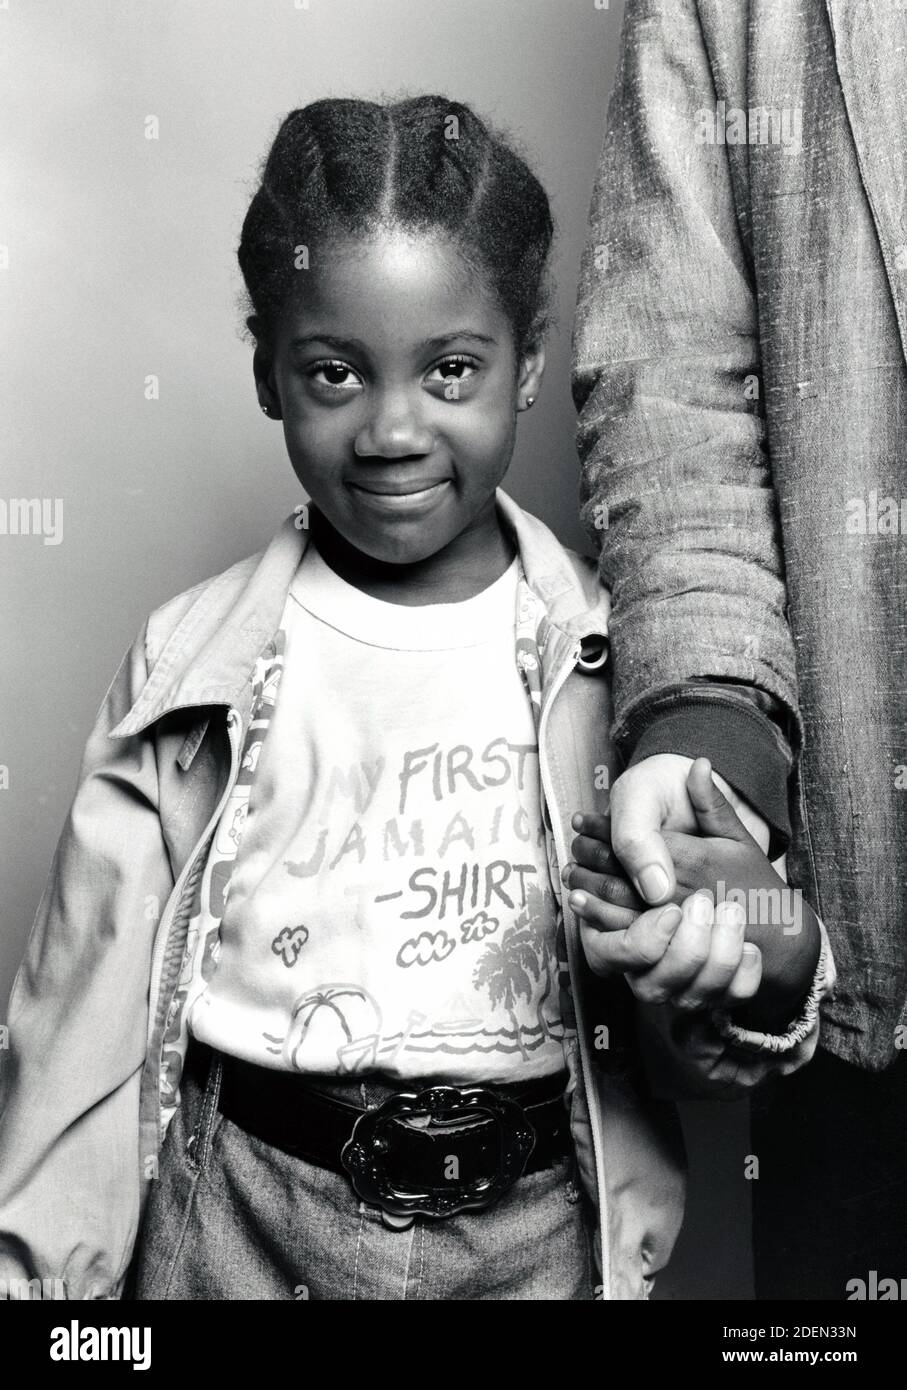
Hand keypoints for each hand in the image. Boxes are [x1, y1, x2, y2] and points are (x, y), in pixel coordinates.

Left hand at [566, 759, 819, 1029]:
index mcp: (695, 860)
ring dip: (591, 892)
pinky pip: (632, 937)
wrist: (777, 936)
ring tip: (569, 877)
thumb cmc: (754, 882)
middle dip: (592, 860)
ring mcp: (675, 925)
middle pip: (623, 875)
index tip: (580, 821)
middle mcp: (681, 894)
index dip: (604, 831)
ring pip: (622, 908)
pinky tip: (584, 911)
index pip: (638, 842)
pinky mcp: (671, 949)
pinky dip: (604, 923)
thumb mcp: (738, 837)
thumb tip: (698, 762)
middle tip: (570, 848)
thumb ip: (712, 803)